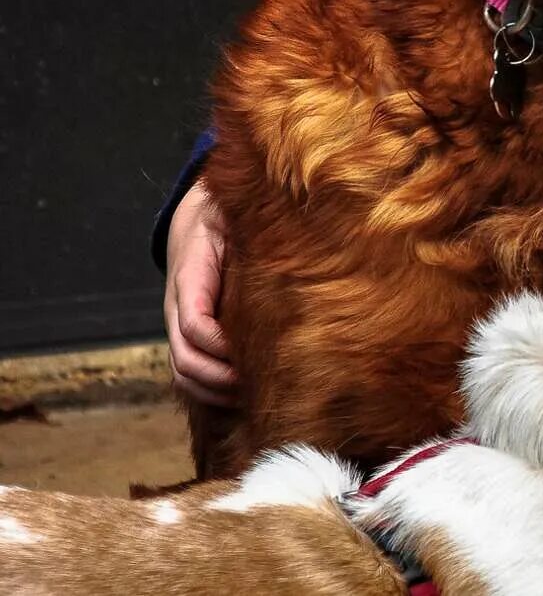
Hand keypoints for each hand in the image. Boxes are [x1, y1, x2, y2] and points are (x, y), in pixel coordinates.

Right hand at [163, 177, 237, 406]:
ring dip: (213, 390)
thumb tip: (292, 236)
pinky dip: (210, 388)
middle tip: (259, 388)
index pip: (194, 323)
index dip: (219, 346)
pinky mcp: (190, 333)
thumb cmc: (227, 215)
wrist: (201, 216)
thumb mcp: (235, 214)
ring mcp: (180, 322)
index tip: (254, 357)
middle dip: (219, 379)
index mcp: (191, 274)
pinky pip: (190, 368)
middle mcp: (179, 304)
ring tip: (252, 398)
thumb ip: (252, 230)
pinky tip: (242, 394)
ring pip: (182, 371)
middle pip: (184, 358)